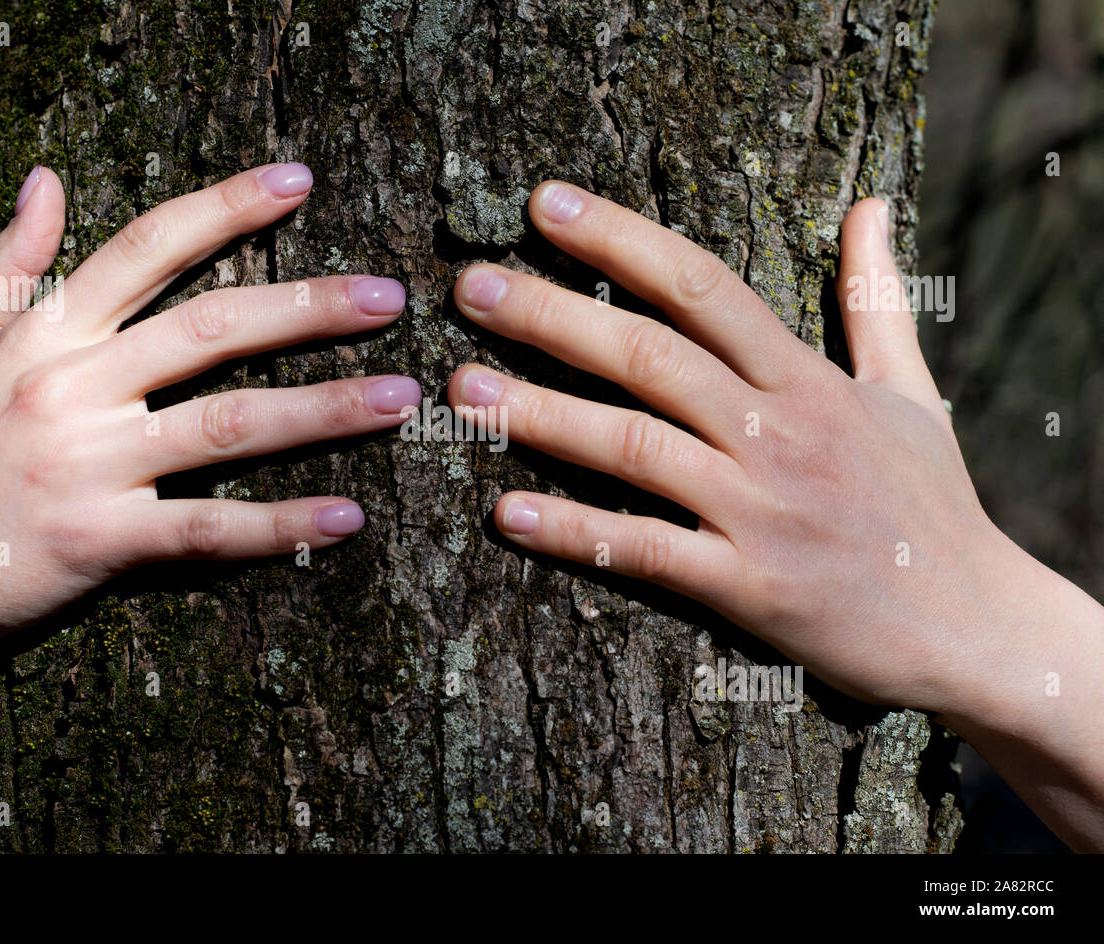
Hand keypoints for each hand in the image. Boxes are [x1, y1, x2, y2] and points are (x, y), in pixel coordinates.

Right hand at [0, 162, 418, 674]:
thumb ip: (5, 261)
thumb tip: (47, 179)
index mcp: (46, 336)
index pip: (148, 250)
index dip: (225, 208)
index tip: (299, 182)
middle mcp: (75, 389)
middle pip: (211, 329)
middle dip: (307, 306)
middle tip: (389, 297)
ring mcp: (90, 465)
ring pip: (227, 426)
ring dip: (322, 410)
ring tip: (398, 397)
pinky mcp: (101, 541)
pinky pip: (205, 530)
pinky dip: (277, 528)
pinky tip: (345, 518)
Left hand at [447, 182, 1057, 717]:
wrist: (973, 623)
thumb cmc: (930, 501)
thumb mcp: (910, 388)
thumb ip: (873, 296)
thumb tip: (870, 204)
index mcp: (807, 380)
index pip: (703, 288)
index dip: (620, 239)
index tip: (546, 205)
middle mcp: (779, 433)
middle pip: (650, 356)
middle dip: (553, 315)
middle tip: (469, 288)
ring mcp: (761, 510)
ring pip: (636, 446)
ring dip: (542, 414)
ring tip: (463, 389)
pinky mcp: (748, 586)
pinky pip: (648, 550)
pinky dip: (576, 532)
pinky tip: (507, 514)